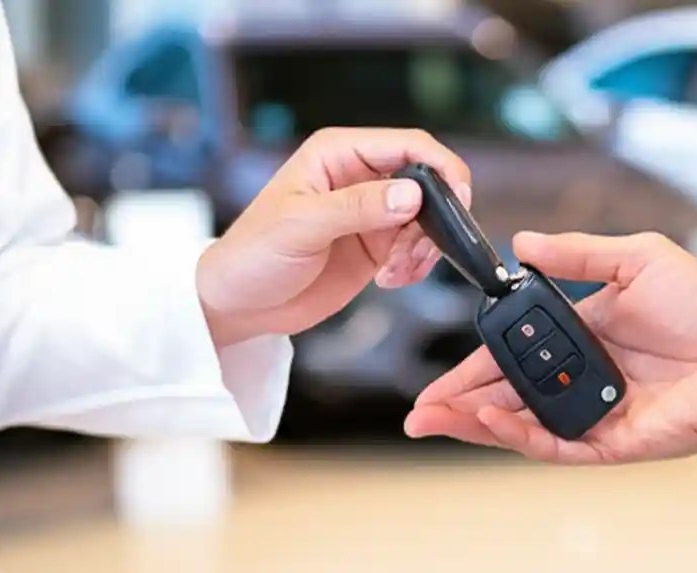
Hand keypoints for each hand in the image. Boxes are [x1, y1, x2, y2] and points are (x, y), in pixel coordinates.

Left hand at [196, 128, 471, 346]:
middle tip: (419, 248)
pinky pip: (418, 248)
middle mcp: (359, 178)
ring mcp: (370, 213)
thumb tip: (410, 195)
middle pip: (427, 181)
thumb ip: (358, 207)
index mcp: (338, 154)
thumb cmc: (252, 255)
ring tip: (396, 269)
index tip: (457, 198)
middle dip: (436, 216)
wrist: (238, 304)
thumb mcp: (302, 226)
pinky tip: (390, 279)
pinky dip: (416, 265)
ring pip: (428, 219)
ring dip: (425, 247)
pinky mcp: (376, 246)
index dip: (440, 167)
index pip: (408, 145)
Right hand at [404, 231, 696, 463]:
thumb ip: (578, 255)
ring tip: (440, 418)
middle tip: (418, 414)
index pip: (510, 356)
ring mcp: (594, 414)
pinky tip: (492, 422)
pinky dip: (521, 437)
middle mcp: (579, 380)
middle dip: (458, 407)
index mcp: (578, 336)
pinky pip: (558, 445)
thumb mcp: (635, 259)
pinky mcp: (614, 442)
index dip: (469, 370)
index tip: (434, 381)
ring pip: (523, 426)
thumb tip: (523, 242)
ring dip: (479, 424)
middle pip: (505, 398)